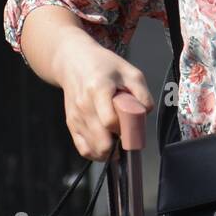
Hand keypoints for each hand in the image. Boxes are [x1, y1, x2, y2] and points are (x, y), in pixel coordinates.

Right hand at [55, 37, 155, 161]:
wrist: (74, 61)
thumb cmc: (103, 65)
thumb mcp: (130, 72)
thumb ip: (142, 93)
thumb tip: (145, 114)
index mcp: (98, 89)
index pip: (111, 122)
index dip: (125, 129)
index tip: (132, 125)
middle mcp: (84, 106)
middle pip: (102, 142)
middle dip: (118, 144)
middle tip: (126, 133)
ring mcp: (75, 117)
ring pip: (94, 150)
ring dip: (109, 150)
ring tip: (117, 136)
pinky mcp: (71, 125)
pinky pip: (84, 150)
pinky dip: (97, 153)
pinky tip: (106, 145)